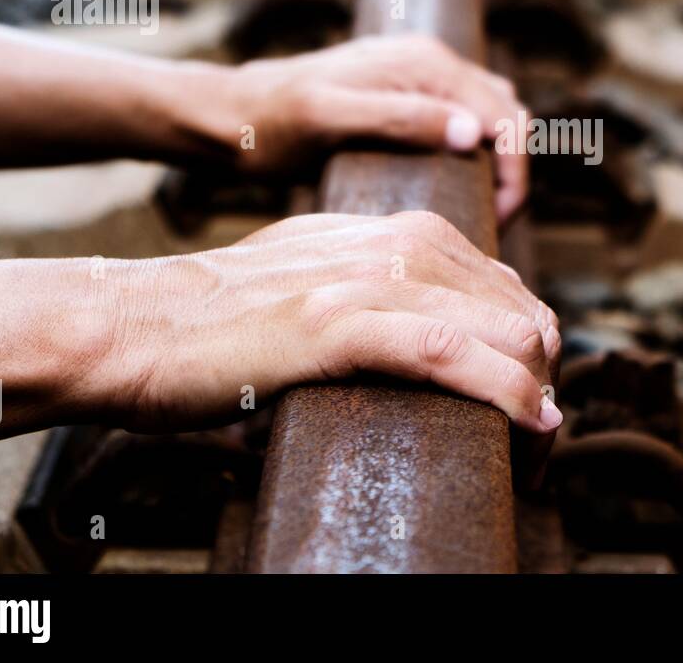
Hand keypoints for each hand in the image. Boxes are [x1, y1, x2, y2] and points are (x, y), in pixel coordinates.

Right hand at [99, 211, 560, 434]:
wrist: (138, 323)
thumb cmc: (222, 316)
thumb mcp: (318, 275)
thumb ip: (378, 283)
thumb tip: (430, 322)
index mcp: (397, 232)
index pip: (505, 287)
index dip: (530, 349)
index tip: (528, 400)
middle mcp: (396, 244)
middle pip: (520, 310)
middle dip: (545, 377)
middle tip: (537, 437)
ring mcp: (369, 281)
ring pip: (503, 328)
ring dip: (537, 395)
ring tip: (536, 449)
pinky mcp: (338, 324)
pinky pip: (452, 354)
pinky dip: (504, 392)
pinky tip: (527, 422)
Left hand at [219, 34, 528, 219]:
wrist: (233, 117)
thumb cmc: (273, 125)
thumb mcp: (330, 122)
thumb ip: (400, 120)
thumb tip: (473, 134)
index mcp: (424, 63)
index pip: (504, 115)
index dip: (514, 170)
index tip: (499, 219)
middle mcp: (429, 61)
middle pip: (506, 113)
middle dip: (511, 168)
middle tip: (495, 223)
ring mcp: (418, 78)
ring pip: (489, 115)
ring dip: (497, 160)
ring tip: (482, 210)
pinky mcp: (404, 97)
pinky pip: (462, 120)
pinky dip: (475, 153)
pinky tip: (457, 187)